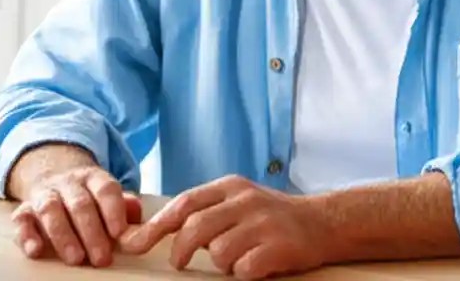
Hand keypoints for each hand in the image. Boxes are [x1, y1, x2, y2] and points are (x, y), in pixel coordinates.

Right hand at [11, 165, 142, 266]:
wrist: (50, 175)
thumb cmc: (88, 197)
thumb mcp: (108, 196)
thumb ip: (125, 207)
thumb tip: (135, 215)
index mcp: (93, 178)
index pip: (105, 188)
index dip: (113, 209)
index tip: (119, 233)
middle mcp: (68, 183)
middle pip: (80, 203)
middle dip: (91, 232)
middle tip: (101, 258)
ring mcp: (44, 195)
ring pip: (50, 209)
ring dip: (62, 235)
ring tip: (75, 258)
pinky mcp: (23, 211)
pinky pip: (21, 220)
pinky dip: (26, 236)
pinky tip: (36, 251)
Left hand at [119, 175, 332, 279]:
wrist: (323, 222)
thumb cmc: (272, 215)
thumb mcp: (239, 200)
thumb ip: (207, 210)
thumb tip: (162, 230)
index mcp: (231, 187)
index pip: (185, 203)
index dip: (157, 225)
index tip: (136, 243)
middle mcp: (245, 201)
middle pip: (195, 228)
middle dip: (180, 250)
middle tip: (178, 263)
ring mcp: (263, 223)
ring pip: (218, 252)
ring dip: (221, 262)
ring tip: (237, 258)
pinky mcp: (279, 246)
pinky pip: (244, 268)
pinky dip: (243, 272)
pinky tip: (255, 265)